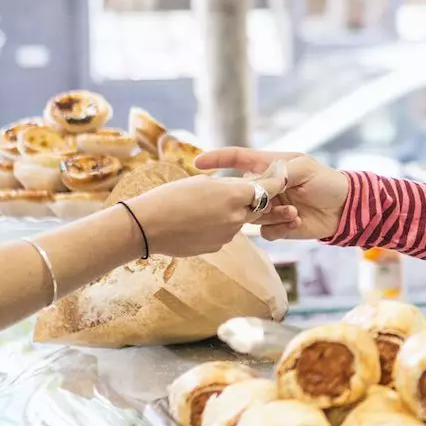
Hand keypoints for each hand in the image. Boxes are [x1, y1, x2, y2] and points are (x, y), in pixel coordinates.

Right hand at [122, 173, 286, 256]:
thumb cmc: (169, 197)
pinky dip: (219, 226)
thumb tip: (235, 187)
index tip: (278, 177)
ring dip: (233, 213)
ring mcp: (228, 235)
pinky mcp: (217, 247)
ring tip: (207, 206)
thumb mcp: (200, 182)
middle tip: (244, 191)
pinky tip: (198, 221)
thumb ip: (225, 185)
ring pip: (240, 221)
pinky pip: (225, 233)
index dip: (274, 182)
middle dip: (253, 199)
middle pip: (257, 207)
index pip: (267, 188)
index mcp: (234, 195)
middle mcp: (236, 217)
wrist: (147, 227)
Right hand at [193, 148, 347, 241]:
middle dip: (245, 198)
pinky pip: (265, 232)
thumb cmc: (327, 181)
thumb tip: (260, 180)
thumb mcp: (305, 169)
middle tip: (264, 202)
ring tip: (291, 212)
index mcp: (268, 166)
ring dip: (267, 216)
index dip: (217, 159)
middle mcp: (265, 187)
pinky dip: (277, 229)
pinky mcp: (277, 227)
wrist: (344, 209)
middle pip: (240, 192)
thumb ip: (281, 172)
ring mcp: (269, 208)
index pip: (237, 159)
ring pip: (251, 215)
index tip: (197, 163)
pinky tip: (295, 223)